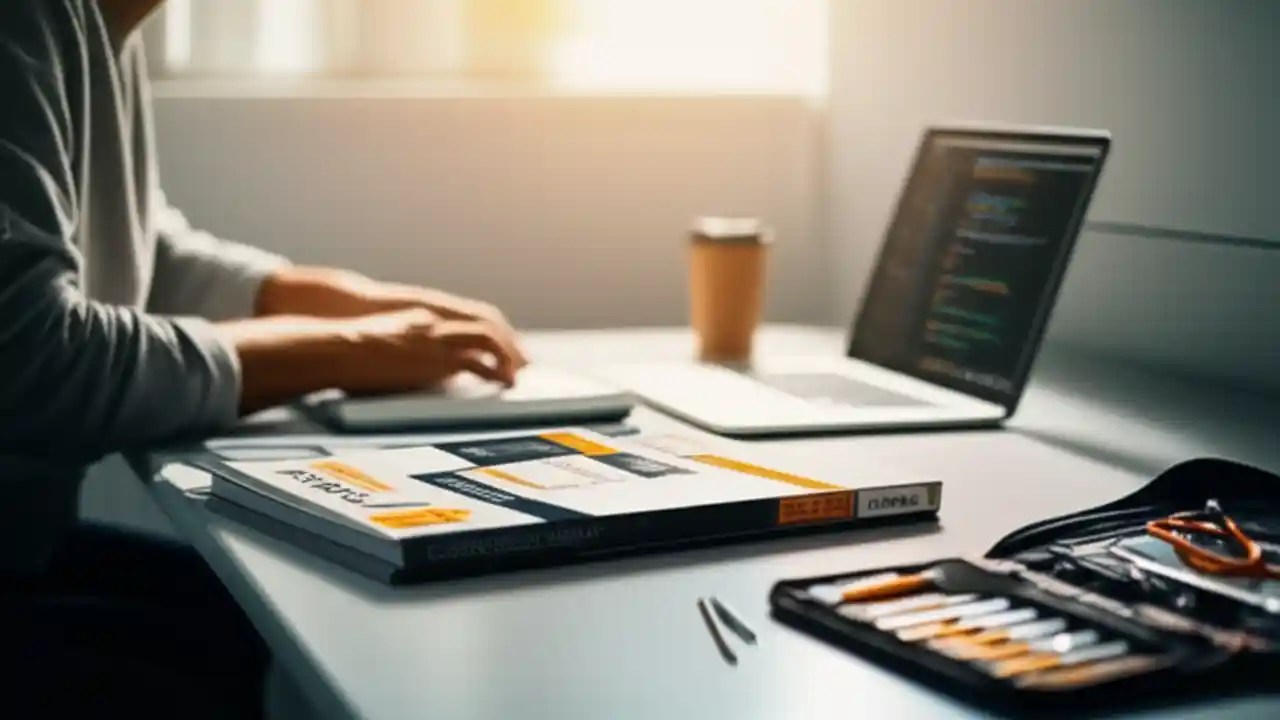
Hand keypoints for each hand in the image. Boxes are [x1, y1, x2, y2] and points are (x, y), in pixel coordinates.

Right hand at [256, 266, 528, 371]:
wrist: (339, 347)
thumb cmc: (354, 350)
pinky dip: (495, 370)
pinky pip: (476, 362)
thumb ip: (414, 347)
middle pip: (487, 324)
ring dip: (507, 355)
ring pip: (488, 338)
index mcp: (425, 315)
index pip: (471, 317)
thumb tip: (429, 368)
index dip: (494, 330)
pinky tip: (503, 381)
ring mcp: (437, 338)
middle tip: (523, 360)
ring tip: (516, 373)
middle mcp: (436, 322)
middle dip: (509, 342)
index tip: (506, 346)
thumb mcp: (390, 340)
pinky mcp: (435, 359)